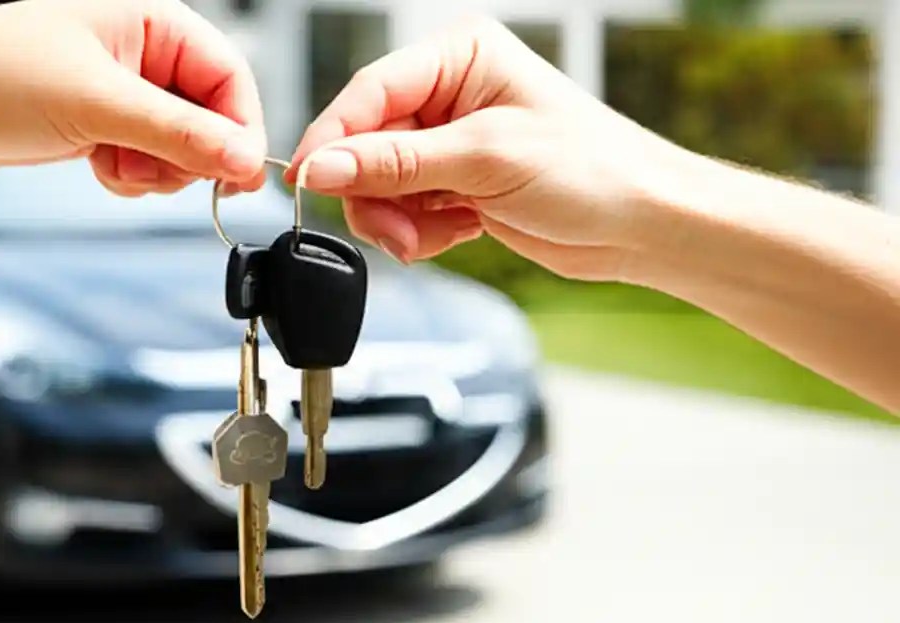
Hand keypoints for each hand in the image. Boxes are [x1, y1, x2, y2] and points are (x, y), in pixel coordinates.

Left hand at [0, 0, 266, 195]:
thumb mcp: (96, 103)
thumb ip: (178, 132)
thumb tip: (244, 157)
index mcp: (151, 21)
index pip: (229, 76)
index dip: (240, 129)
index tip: (241, 176)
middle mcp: (140, 53)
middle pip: (209, 117)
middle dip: (189, 155)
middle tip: (157, 169)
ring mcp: (119, 93)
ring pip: (178, 147)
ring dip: (155, 170)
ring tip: (112, 162)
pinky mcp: (97, 125)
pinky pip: (144, 161)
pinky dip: (130, 175)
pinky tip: (97, 166)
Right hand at [287, 17, 681, 276]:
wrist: (643, 225)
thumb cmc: (594, 170)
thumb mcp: (485, 159)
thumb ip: (396, 164)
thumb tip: (323, 167)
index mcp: (460, 57)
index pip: (370, 92)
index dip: (333, 140)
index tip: (308, 181)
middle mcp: (451, 93)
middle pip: (365, 144)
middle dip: (374, 194)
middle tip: (395, 230)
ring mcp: (452, 141)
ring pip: (379, 184)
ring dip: (396, 219)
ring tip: (429, 236)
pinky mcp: (456, 183)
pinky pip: (404, 210)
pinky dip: (418, 232)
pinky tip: (455, 234)